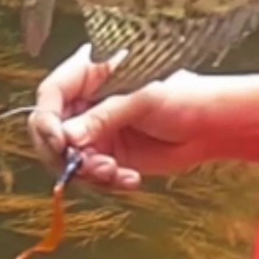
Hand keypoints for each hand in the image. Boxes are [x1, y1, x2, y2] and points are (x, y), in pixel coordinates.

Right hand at [28, 43, 220, 190]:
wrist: (211, 124)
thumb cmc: (184, 97)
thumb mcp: (143, 101)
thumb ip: (104, 118)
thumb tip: (67, 137)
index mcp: (93, 77)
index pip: (51, 95)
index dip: (47, 119)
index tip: (58, 141)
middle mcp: (88, 104)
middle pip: (51, 131)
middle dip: (67, 153)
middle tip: (88, 166)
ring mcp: (96, 131)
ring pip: (69, 158)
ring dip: (89, 171)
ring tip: (115, 172)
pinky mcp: (108, 155)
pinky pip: (92, 175)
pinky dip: (106, 181)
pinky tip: (130, 179)